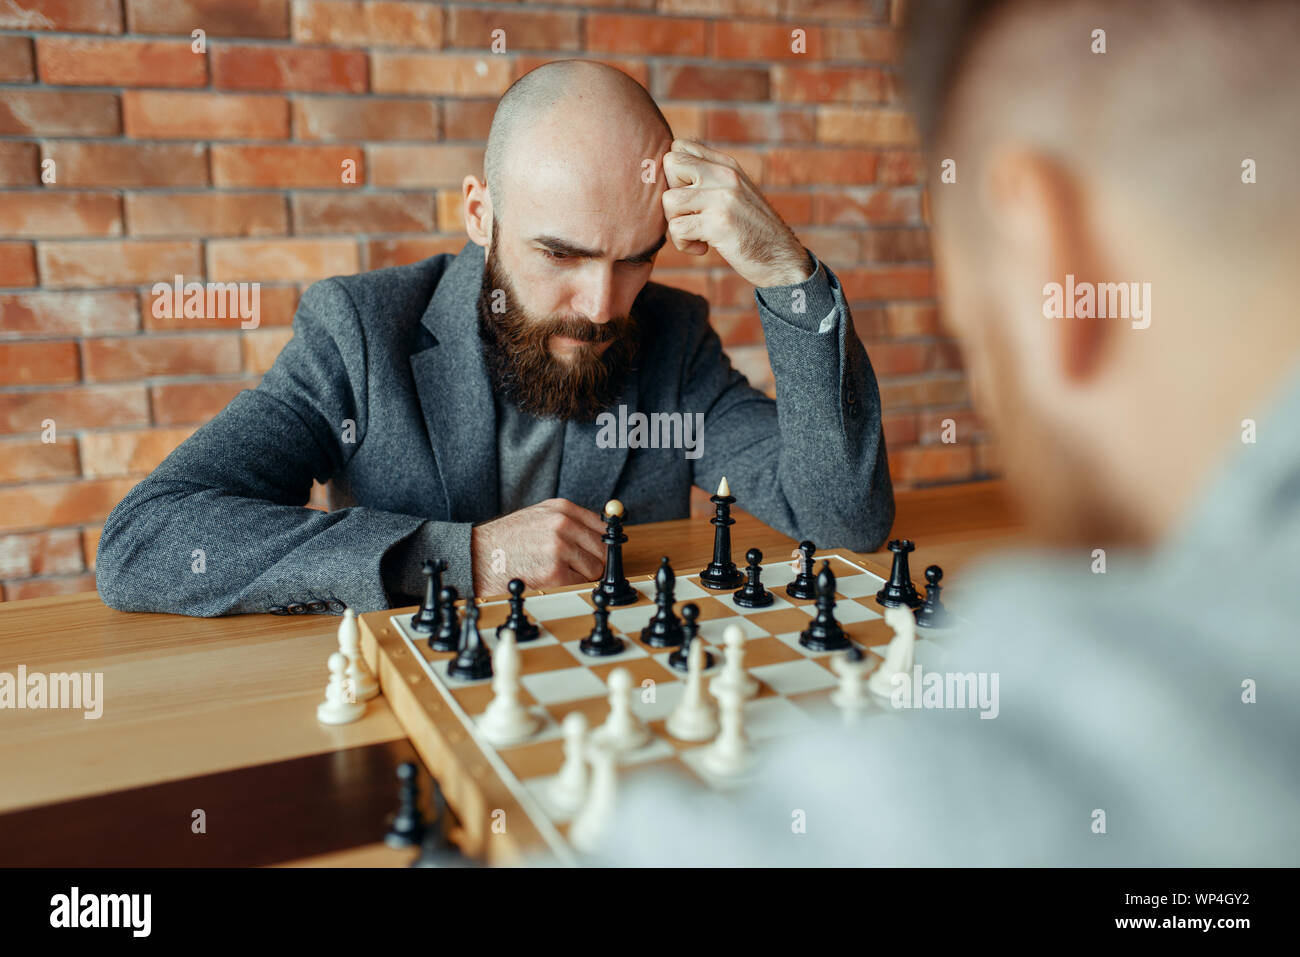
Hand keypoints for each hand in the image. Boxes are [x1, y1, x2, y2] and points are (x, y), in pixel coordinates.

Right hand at [470, 498, 606, 595]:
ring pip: (594, 569)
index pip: (603, 527)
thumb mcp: (539, 516)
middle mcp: (563, 524)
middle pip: (602, 549)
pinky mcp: (554, 572)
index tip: (599, 553)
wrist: (477, 556)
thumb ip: (569, 521)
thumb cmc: (506, 539)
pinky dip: (568, 586)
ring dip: (580, 576)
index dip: (602, 544)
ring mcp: (559, 548)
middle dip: (593, 562)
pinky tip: (549, 580)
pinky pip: (579, 584)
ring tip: (556, 572)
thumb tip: (600, 534)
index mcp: (562, 509)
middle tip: (575, 567)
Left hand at [662, 139, 812, 287]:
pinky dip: (683, 244)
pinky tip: (702, 248)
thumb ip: (711, 178)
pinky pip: (677, 228)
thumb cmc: (753, 231)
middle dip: (670, 193)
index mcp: (727, 165)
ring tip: (695, 234)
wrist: (783, 259)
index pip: (680, 146)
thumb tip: (669, 170)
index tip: (690, 197)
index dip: (674, 174)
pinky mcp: (719, 224)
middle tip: (688, 214)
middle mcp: (725, 175)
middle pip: (670, 163)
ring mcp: (723, 198)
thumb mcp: (737, 193)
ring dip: (675, 223)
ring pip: (669, 200)